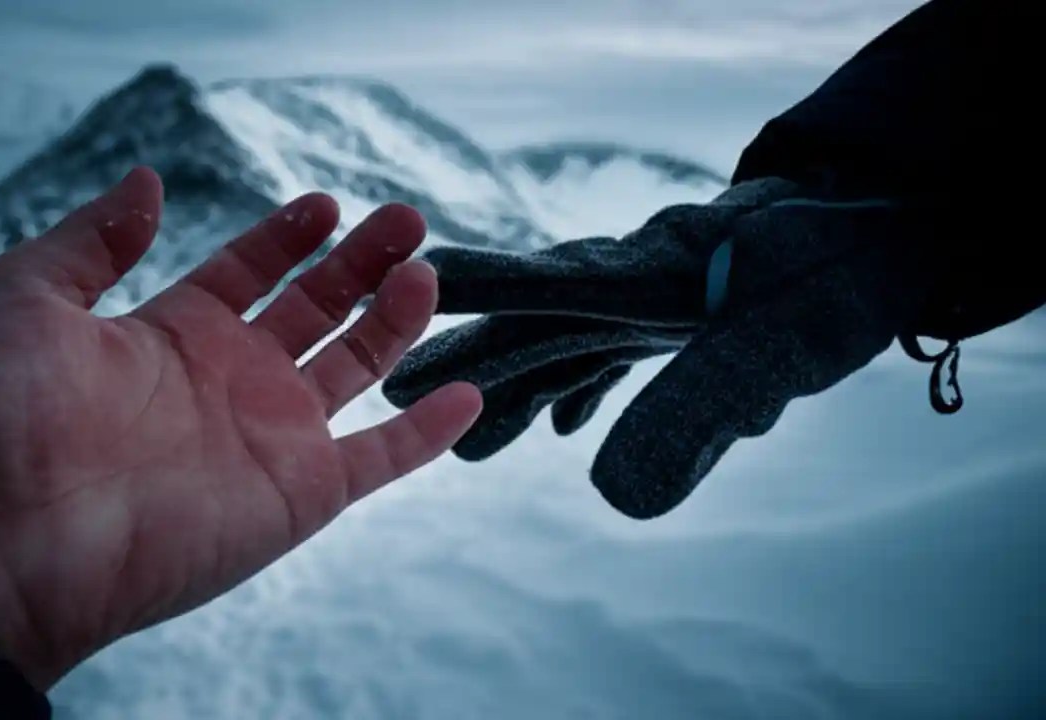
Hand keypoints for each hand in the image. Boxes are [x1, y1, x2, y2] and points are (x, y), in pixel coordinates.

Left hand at [0, 168, 481, 689]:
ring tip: (425, 271)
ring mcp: (272, 435)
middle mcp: (231, 380)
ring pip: (358, 367)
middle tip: (406, 217)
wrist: (7, 538)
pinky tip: (466, 394)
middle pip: (318, 308)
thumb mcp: (24, 293)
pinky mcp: (301, 492)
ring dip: (398, 319)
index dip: (289, 235)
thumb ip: (93, 237)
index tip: (324, 202)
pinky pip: (383, 458)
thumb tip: (146, 180)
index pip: (250, 272)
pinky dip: (428, 431)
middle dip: (362, 260)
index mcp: (174, 334)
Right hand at [385, 178, 934, 518]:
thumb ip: (704, 408)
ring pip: (563, 350)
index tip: (408, 306)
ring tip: (468, 450)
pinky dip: (583, 393)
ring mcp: (647, 302)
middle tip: (394, 393)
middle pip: (532, 329)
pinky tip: (570, 433)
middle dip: (468, 364)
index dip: (472, 299)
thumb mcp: (783, 343)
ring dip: (515, 394)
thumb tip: (620, 499)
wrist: (878, 226)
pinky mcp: (674, 321)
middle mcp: (628, 285)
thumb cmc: (836, 268)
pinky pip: (611, 359)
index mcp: (642, 274)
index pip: (541, 288)